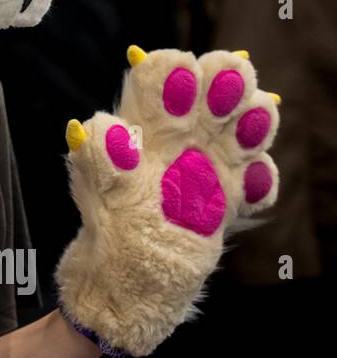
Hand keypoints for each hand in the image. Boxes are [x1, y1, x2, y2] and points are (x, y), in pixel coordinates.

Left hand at [56, 47, 279, 355]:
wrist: (125, 291)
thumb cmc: (108, 241)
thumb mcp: (100, 202)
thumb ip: (102, 165)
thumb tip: (100, 125)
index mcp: (136, 137)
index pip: (153, 90)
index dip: (167, 76)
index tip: (178, 66)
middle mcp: (173, 149)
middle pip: (203, 104)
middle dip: (218, 85)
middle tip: (232, 71)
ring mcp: (202, 175)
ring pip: (233, 137)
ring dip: (247, 122)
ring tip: (256, 113)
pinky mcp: (224, 206)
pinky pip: (250, 185)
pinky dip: (259, 180)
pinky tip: (257, 178)